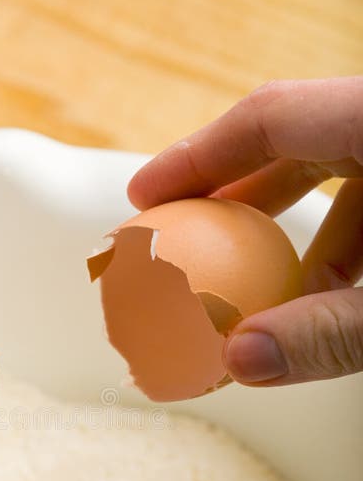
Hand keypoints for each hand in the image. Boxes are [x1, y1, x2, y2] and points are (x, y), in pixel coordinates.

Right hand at [128, 77, 362, 387]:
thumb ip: (331, 333)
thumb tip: (239, 362)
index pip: (269, 117)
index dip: (196, 156)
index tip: (142, 195)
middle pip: (294, 140)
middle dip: (230, 192)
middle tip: (179, 235)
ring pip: (338, 168)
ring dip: (289, 229)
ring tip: (249, 288)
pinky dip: (338, 239)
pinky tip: (322, 293)